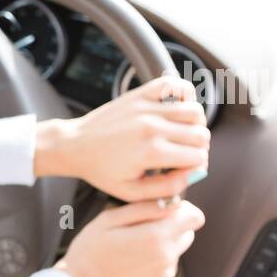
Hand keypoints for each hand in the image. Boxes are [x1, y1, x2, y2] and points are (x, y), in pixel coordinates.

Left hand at [34, 75, 209, 201]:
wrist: (74, 146)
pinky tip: (177, 110)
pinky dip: (185, 95)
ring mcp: (147, 108)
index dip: (196, 167)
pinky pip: (176, 85)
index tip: (183, 169)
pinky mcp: (140, 95)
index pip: (198, 157)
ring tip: (181, 135)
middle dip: (197, 148)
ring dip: (195, 125)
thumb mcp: (131, 191)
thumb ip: (167, 187)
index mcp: (150, 153)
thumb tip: (195, 174)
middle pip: (201, 135)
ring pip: (195, 112)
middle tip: (182, 154)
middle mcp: (151, 127)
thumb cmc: (102, 171)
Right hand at [53, 199, 205, 276]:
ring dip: (159, 248)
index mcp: (155, 237)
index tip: (167, 212)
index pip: (194, 218)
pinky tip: (131, 267)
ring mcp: (164, 276)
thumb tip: (170, 202)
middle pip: (186, 234)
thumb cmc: (89, 251)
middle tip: (140, 232)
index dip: (182, 211)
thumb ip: (143, 207)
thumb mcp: (109, 219)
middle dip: (169, 229)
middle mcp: (166, 258)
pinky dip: (153, 266)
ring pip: (173, 252)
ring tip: (129, 253)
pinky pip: (165, 270)